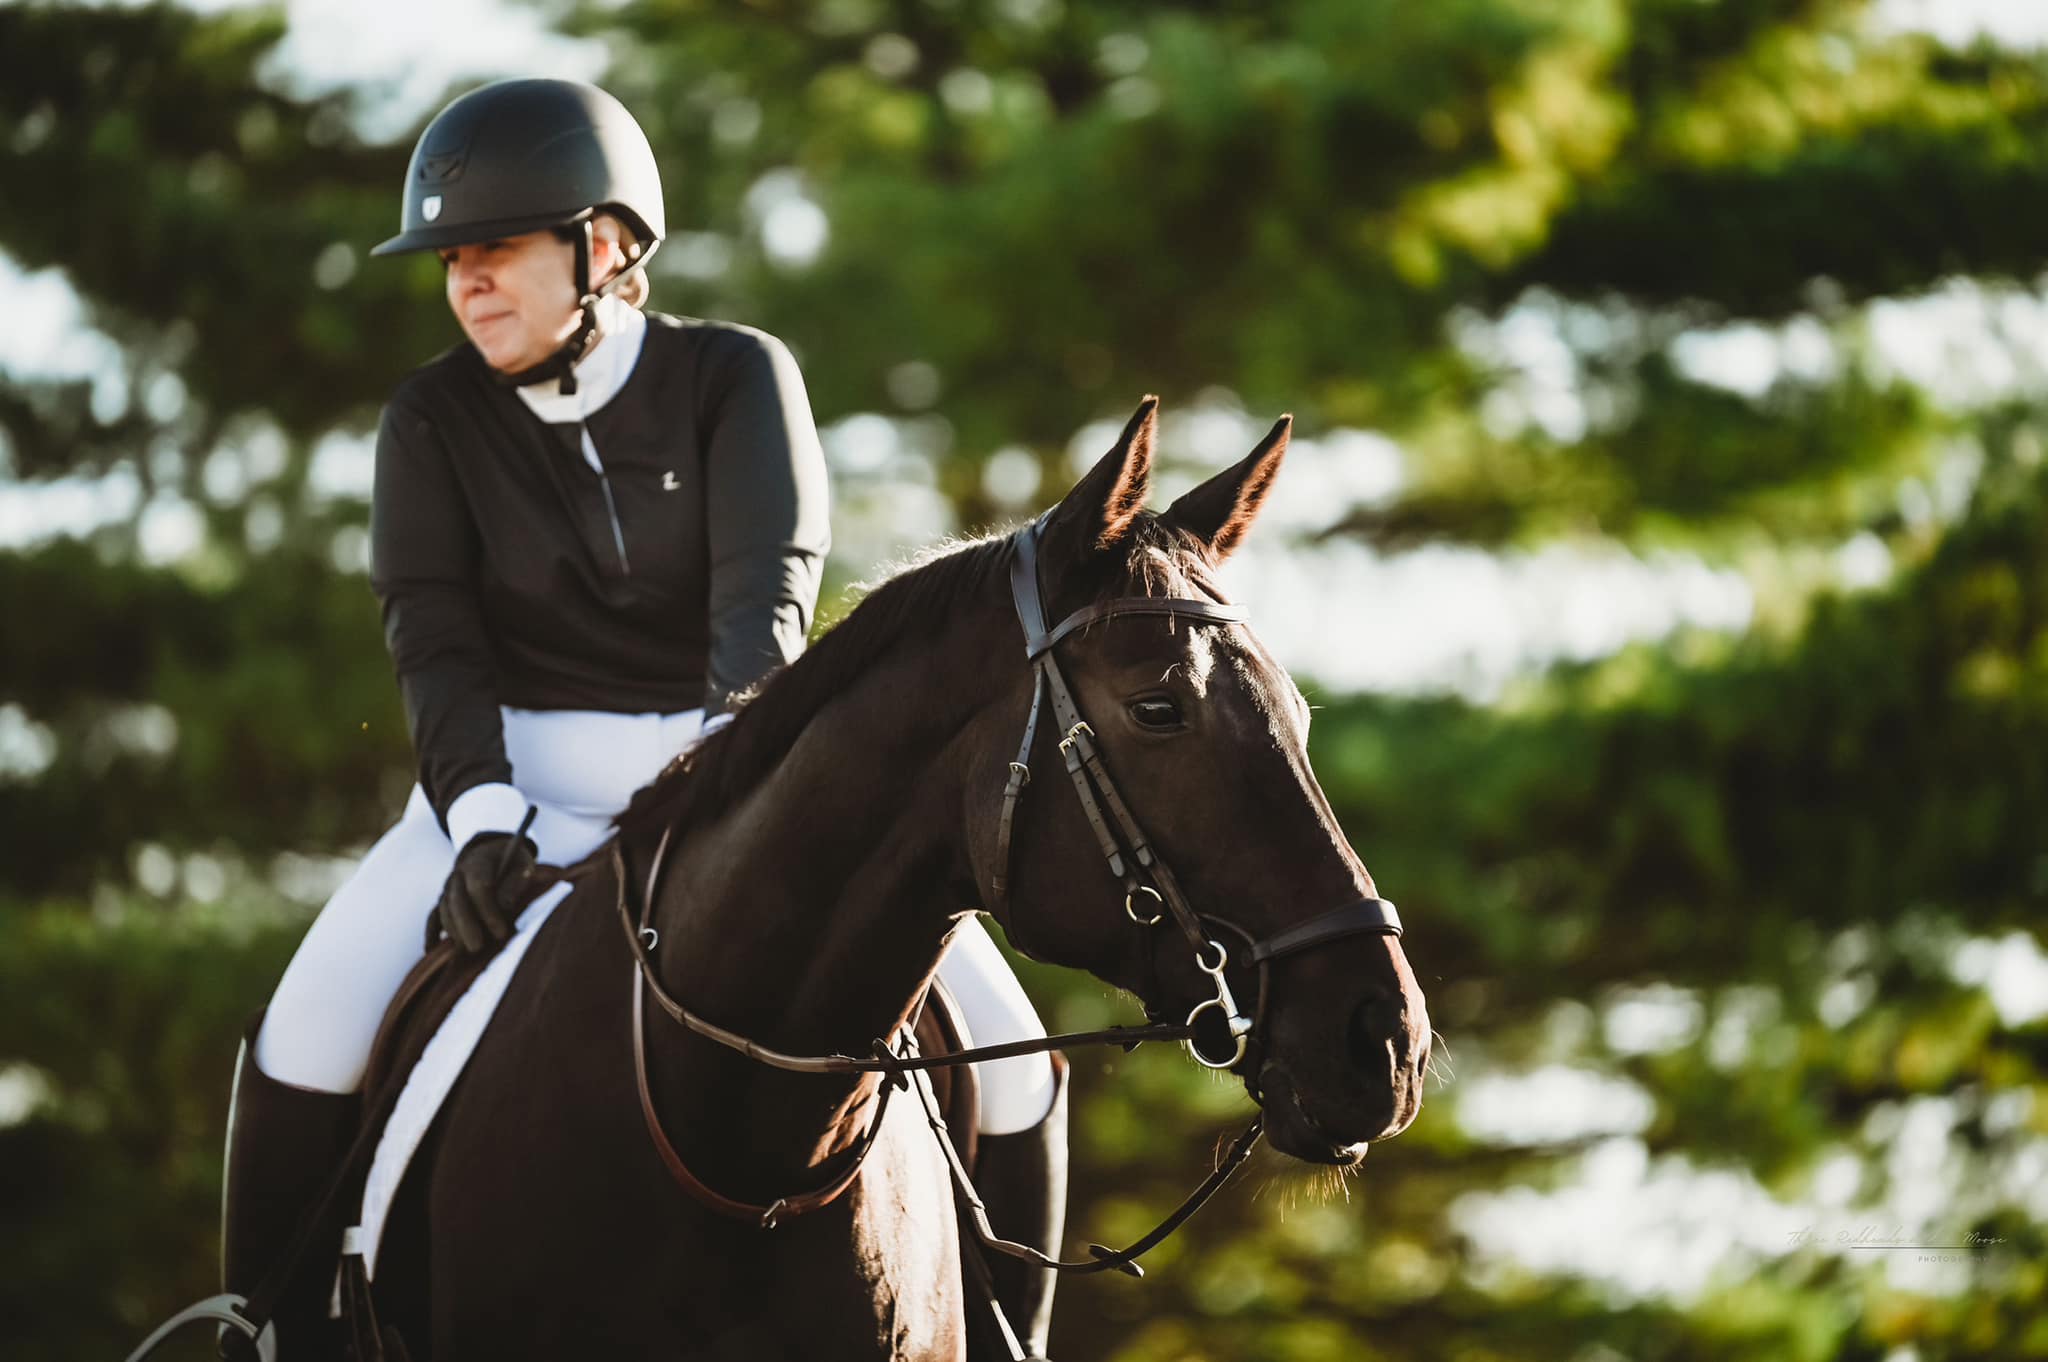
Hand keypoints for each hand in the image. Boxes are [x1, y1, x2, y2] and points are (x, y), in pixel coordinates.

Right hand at [432, 831, 538, 952]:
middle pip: (457, 901)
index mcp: (478, 861)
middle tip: (477, 947)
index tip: (501, 932)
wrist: (493, 852)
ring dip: (454, 932)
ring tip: (466, 953)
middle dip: (466, 926)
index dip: (489, 910)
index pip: (479, 886)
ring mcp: (447, 888)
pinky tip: (431, 951)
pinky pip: (432, 917)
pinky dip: (431, 933)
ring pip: (444, 911)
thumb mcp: (522, 864)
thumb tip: (506, 905)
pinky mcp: (442, 900)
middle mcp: (458, 875)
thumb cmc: (513, 861)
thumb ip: (516, 882)